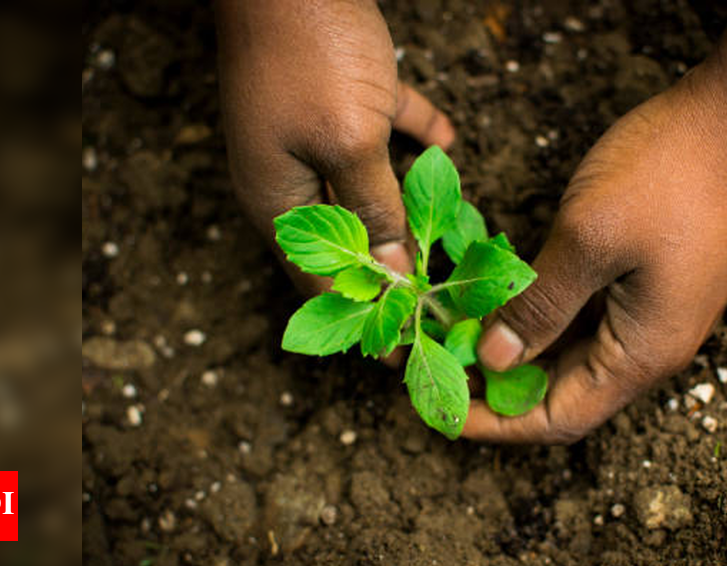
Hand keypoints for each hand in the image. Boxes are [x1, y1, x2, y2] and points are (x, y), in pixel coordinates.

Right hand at [215, 0, 453, 292]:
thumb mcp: (348, 143)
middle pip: (348, 242)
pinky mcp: (338, 94)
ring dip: (405, 211)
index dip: (364, 319)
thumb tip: (395, 276)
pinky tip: (448, 142)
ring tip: (447, 244)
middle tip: (438, 305)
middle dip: (392, 272)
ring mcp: (311, 134)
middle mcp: (291, 176)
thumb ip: (374, 210)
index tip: (406, 351)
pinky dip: (412, 138)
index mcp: (278, 201)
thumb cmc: (312, 54)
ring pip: (367, 189)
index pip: (321, 282)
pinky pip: (381, 131)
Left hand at [461, 60, 726, 442]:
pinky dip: (542, 310)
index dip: (496, 422)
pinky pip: (588, 313)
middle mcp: (651, 344)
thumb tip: (495, 360)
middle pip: (565, 390)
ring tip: (457, 326)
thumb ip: (540, 305)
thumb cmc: (672, 171)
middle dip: (496, 382)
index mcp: (642, 352)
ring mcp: (654, 309)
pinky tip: (502, 291)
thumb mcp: (589, 238)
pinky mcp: (650, 275)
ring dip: (516, 344)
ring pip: (573, 350)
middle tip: (435, 356)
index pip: (558, 419)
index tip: (440, 406)